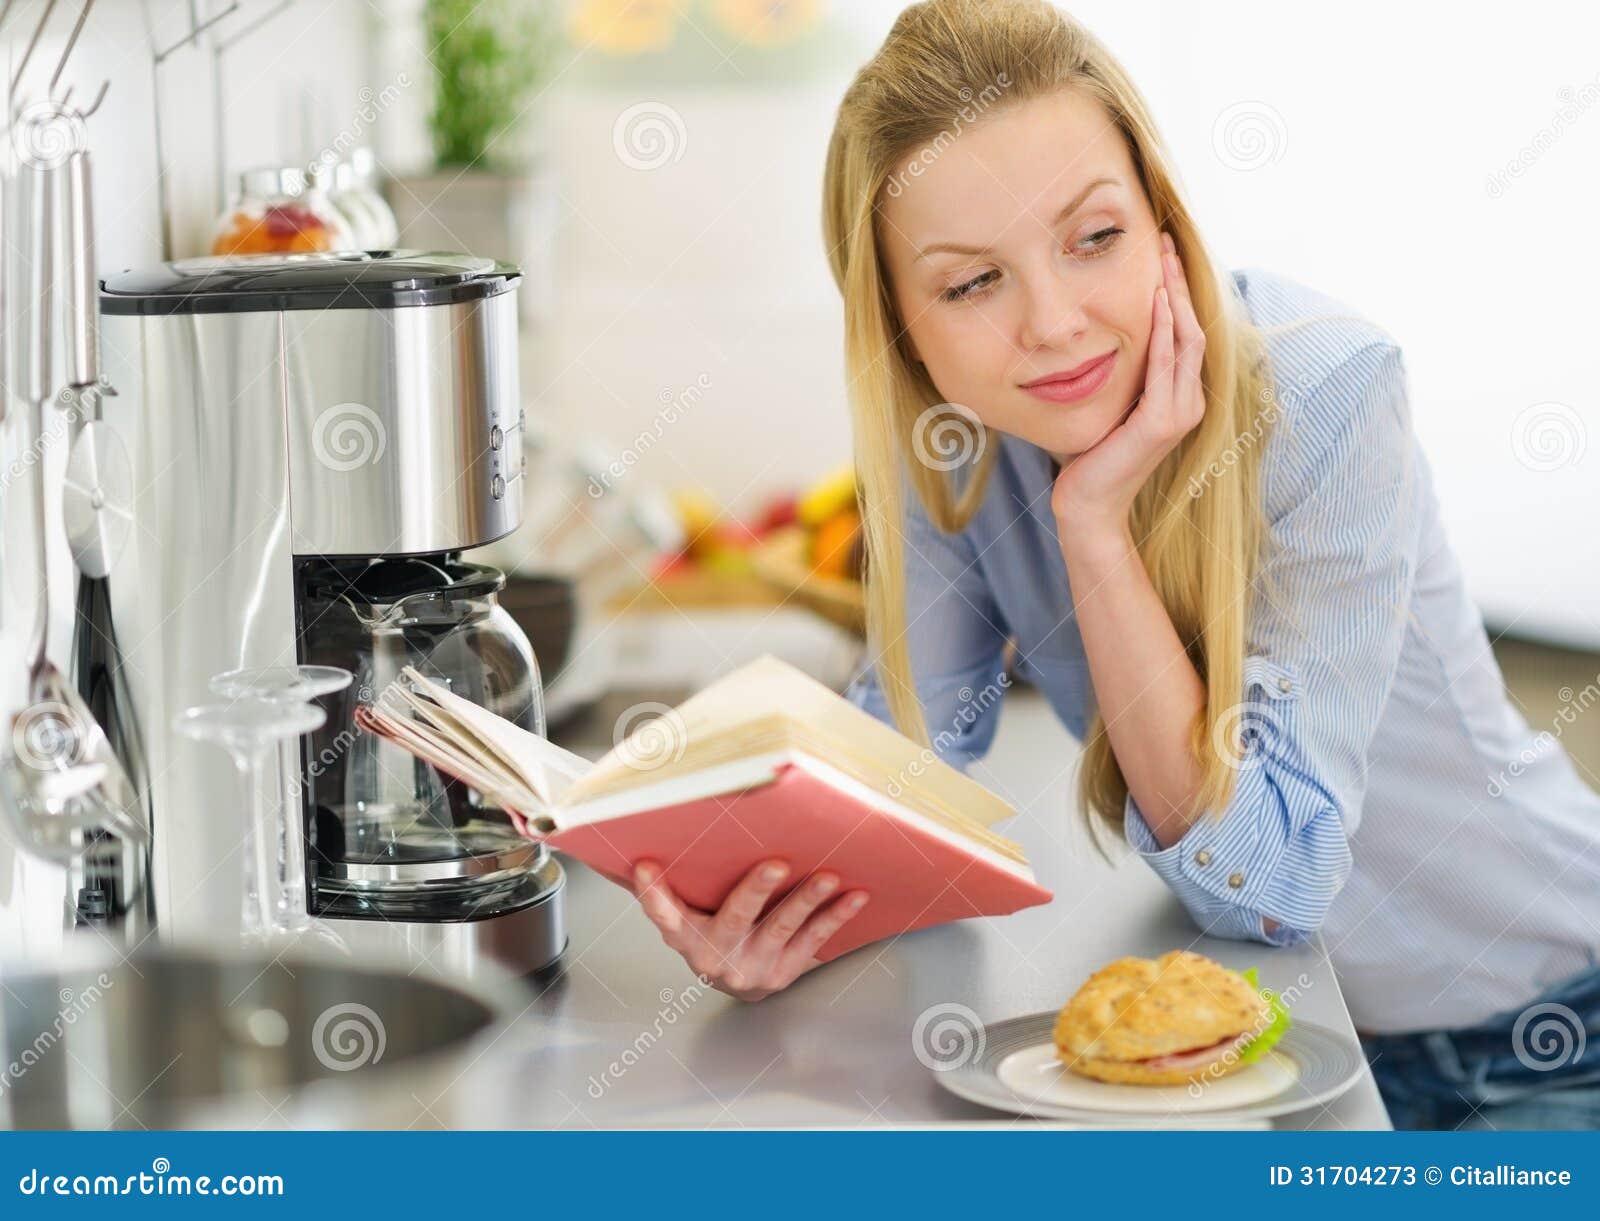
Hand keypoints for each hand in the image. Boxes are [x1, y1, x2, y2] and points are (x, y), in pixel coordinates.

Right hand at [631, 858, 870, 1001]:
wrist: (735, 984)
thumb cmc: (707, 931)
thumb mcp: (684, 913)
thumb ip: (667, 885)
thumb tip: (637, 840)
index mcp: (684, 936)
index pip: (662, 914)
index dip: (652, 893)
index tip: (646, 865)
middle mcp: (716, 955)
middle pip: (735, 918)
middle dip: (756, 891)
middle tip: (776, 864)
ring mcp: (753, 966)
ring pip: (782, 928)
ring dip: (807, 900)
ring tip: (828, 877)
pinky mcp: (784, 973)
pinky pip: (813, 941)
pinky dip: (836, 917)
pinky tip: (855, 896)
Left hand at [1050, 230, 1206, 536]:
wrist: (1087, 505)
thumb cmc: (1091, 459)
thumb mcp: (1111, 408)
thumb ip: (1123, 379)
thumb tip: (1107, 340)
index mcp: (1179, 399)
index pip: (1184, 335)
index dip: (1177, 293)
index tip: (1162, 256)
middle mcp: (1188, 404)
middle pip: (1191, 328)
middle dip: (1179, 282)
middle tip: (1166, 242)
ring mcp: (1179, 414)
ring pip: (1184, 340)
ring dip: (1174, 296)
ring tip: (1163, 259)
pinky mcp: (1160, 423)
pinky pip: (1165, 365)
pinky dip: (1162, 331)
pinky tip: (1155, 302)